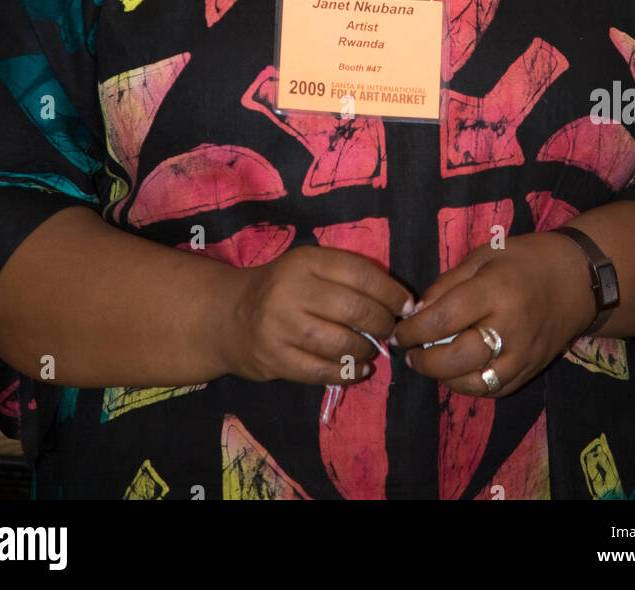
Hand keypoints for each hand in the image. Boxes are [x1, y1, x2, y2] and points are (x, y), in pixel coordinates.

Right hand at [219, 246, 413, 385]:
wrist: (228, 315)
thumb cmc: (280, 288)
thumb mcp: (308, 267)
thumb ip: (345, 276)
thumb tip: (398, 299)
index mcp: (304, 261)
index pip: (359, 273)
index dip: (389, 291)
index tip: (406, 304)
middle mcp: (291, 291)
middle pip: (353, 309)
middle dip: (381, 322)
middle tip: (390, 329)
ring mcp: (280, 327)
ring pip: (339, 343)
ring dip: (365, 349)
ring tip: (371, 349)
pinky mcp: (274, 358)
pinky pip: (320, 371)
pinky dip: (346, 373)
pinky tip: (358, 370)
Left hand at [393, 232, 596, 397]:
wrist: (579, 280)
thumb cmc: (526, 259)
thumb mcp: (484, 255)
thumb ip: (448, 283)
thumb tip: (417, 312)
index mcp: (495, 291)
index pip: (444, 319)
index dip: (414, 330)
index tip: (398, 332)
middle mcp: (510, 328)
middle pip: (457, 359)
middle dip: (424, 361)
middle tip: (410, 353)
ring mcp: (523, 354)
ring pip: (475, 383)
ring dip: (445, 378)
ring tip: (431, 364)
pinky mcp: (532, 370)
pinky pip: (495, 390)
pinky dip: (470, 386)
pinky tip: (458, 372)